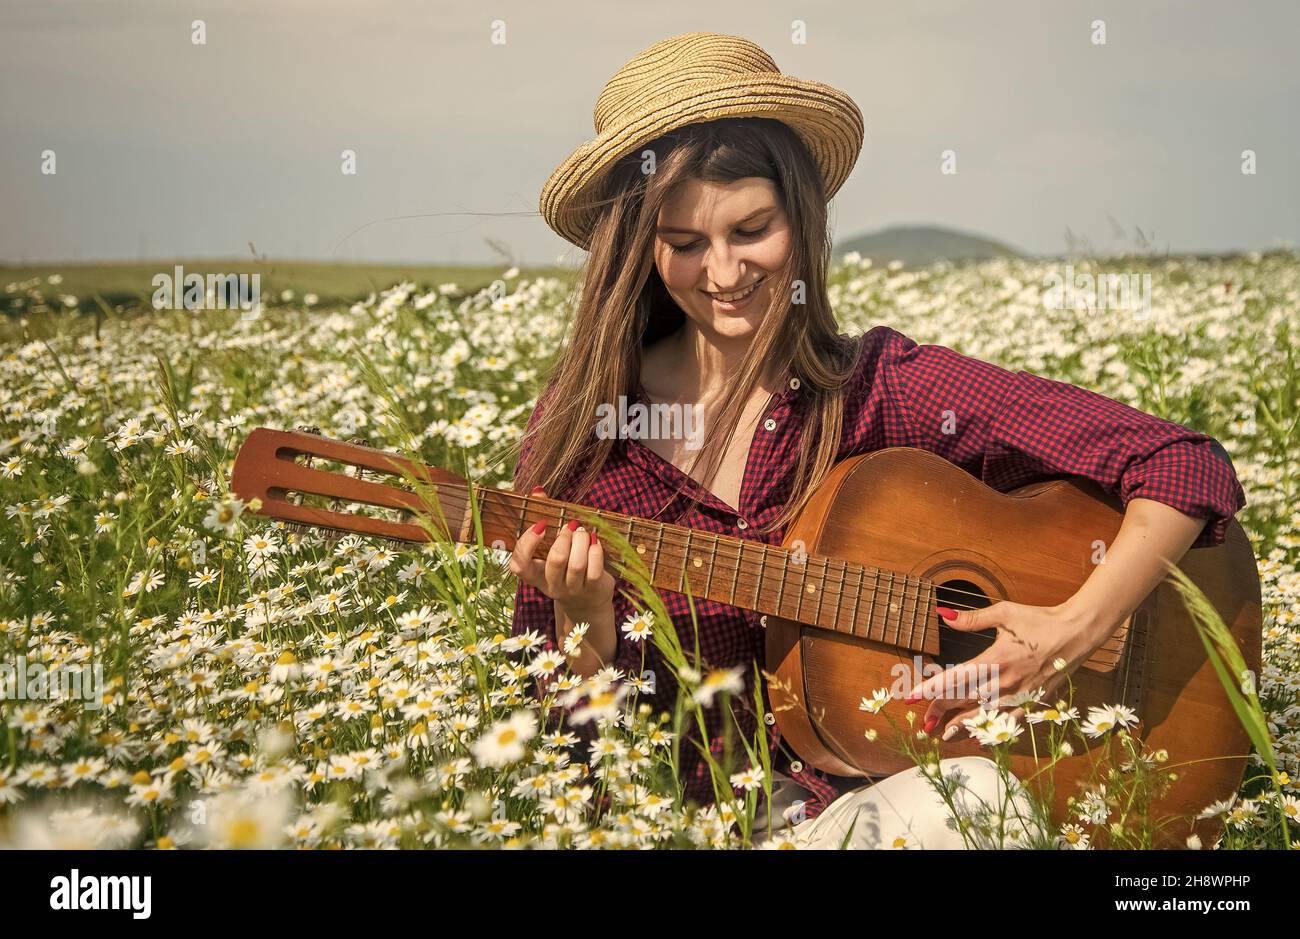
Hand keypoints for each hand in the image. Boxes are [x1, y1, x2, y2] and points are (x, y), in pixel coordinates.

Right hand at [507, 487, 615, 617]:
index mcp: (534, 575)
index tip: (541, 525)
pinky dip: (596, 551)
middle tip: (570, 526)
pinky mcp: (592, 590)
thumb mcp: (550, 547)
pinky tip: (595, 542)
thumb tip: (538, 490)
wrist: (587, 601)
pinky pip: (594, 570)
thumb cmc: (565, 565)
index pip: (520, 565)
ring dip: (581, 541)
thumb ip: (542, 519)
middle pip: (556, 560)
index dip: (528, 543)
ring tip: (583, 532)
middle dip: (564, 537)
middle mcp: (551, 585)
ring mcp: (572, 590)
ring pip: (576, 565)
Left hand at [904, 599, 1121, 740]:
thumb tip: (943, 615)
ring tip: (943, 736)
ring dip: (962, 726)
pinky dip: (993, 732)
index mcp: (995, 659)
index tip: (911, 697)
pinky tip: (979, 740)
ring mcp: (1019, 695)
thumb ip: (972, 619)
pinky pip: (1009, 722)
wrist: (1077, 633)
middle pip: (965, 700)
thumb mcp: (1004, 613)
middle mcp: (1005, 682)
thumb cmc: (1039, 620)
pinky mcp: (1032, 702)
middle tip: (923, 721)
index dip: (931, 689)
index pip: (955, 678)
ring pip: (984, 715)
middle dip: (941, 711)